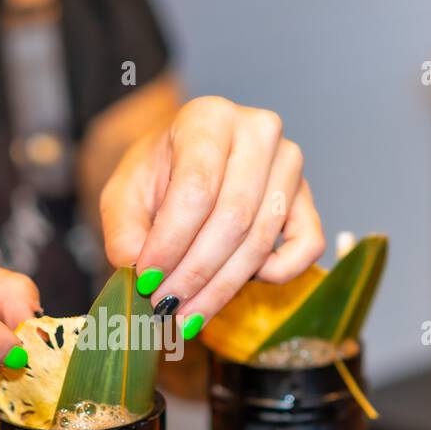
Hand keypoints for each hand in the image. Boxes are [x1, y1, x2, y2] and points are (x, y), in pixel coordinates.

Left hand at [99, 96, 325, 335]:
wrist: (186, 166)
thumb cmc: (158, 178)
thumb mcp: (123, 197)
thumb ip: (124, 232)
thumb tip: (137, 271)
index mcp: (209, 117)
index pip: (197, 189)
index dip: (171, 243)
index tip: (147, 279)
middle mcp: (258, 132)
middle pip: (232, 219)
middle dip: (194, 272)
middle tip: (165, 305)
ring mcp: (289, 166)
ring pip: (260, 240)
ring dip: (221, 286)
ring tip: (187, 312)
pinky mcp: (307, 200)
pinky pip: (306, 247)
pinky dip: (276, 274)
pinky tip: (237, 283)